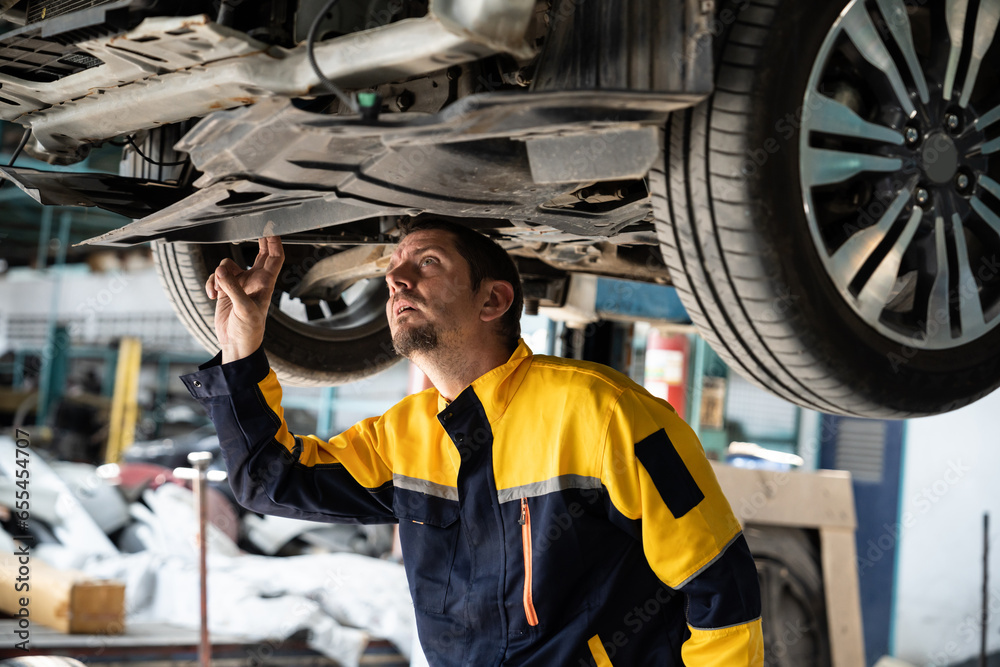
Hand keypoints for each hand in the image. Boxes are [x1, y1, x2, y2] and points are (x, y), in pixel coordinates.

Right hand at [206, 237, 283, 362]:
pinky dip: (211, 283)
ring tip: (218, 290)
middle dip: (256, 241)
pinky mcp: (226, 290)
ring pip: (228, 265)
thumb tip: (221, 270)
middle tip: (252, 227)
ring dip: (219, 274)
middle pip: (259, 254)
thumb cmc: (248, 330)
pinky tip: (212, 296)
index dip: (275, 242)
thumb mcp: (244, 309)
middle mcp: (254, 281)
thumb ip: (233, 288)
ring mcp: (240, 285)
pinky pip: (216, 277)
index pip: (275, 258)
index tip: (271, 228)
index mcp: (265, 284)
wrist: (236, 344)